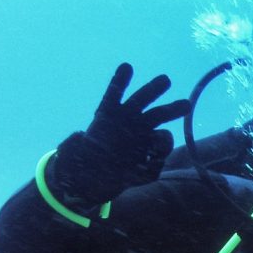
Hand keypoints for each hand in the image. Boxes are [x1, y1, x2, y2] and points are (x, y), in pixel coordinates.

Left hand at [54, 63, 190, 202]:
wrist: (91, 186)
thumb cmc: (78, 167)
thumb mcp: (68, 156)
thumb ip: (71, 146)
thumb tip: (79, 134)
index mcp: (108, 117)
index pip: (114, 95)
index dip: (119, 82)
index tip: (127, 67)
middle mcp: (128, 123)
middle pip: (142, 102)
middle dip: (153, 89)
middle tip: (165, 79)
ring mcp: (141, 140)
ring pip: (157, 122)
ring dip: (171, 111)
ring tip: (185, 105)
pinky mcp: (147, 163)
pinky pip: (157, 160)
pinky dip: (158, 158)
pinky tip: (152, 161)